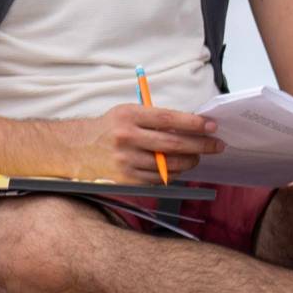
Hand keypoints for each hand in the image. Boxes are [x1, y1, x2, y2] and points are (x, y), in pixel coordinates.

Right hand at [79, 96, 226, 185]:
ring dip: (188, 162)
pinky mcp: (125, 179)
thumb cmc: (108, 128)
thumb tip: (189, 126)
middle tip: (216, 145)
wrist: (76, 148)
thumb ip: (154, 118)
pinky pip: (157, 179)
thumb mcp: (127, 113)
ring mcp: (125, 161)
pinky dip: (171, 174)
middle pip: (173, 144)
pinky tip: (177, 168)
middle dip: (200, 145)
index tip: (211, 126)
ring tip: (196, 157)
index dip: (193, 123)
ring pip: (168, 165)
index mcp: (128, 116)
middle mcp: (126, 138)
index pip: (169, 119)